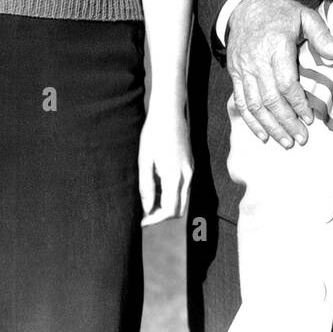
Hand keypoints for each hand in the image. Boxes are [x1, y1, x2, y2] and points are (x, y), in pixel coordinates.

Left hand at [138, 107, 191, 225]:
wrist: (169, 111)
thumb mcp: (145, 160)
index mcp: (175, 176)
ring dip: (167, 204)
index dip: (155, 219)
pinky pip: (184, 187)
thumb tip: (147, 209)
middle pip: (179, 209)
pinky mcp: (190, 163)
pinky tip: (157, 184)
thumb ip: (146, 186)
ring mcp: (191, 169)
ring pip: (182, 199)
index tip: (141, 220)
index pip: (169, 211)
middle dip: (162, 215)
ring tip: (148, 198)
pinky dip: (172, 193)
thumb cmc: (153, 133)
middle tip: (144, 213)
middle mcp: (187, 175)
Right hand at [227, 0, 332, 148]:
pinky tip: (262, 135)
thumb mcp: (304, 16)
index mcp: (276, 46)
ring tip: (285, 142)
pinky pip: (241, 101)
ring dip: (270, 126)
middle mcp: (257, 60)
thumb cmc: (280, 13)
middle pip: (271, 99)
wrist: (246, 5)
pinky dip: (250, 121)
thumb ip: (321, 34)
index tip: (309, 119)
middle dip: (286, 122)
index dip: (298, 104)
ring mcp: (243, 68)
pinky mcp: (235, 73)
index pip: (286, 83)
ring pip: (255, 104)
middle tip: (301, 139)